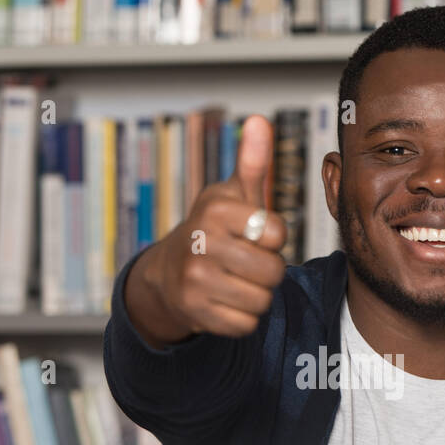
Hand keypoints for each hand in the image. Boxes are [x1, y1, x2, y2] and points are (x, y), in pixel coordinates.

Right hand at [123, 114, 288, 347]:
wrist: (167, 273)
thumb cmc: (213, 230)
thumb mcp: (233, 195)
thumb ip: (252, 163)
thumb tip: (259, 121)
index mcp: (216, 211)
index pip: (276, 233)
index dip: (273, 237)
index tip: (254, 234)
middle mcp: (201, 244)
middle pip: (273, 271)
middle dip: (267, 270)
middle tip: (246, 262)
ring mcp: (195, 281)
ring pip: (262, 300)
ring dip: (256, 294)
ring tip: (236, 280)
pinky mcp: (196, 313)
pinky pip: (246, 324)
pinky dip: (242, 317)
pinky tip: (225, 301)